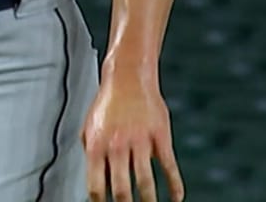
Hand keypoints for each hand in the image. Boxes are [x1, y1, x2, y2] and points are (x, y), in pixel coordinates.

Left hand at [82, 70, 183, 201]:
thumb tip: (94, 178)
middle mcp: (117, 146)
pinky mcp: (160, 136)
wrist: (128, 76)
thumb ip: (90, 153)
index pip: (96, 186)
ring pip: (145, 182)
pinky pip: (169, 166)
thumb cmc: (108, 102)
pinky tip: (176, 196)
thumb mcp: (89, 127)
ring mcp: (140, 141)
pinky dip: (175, 185)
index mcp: (96, 146)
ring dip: (149, 201)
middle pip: (122, 189)